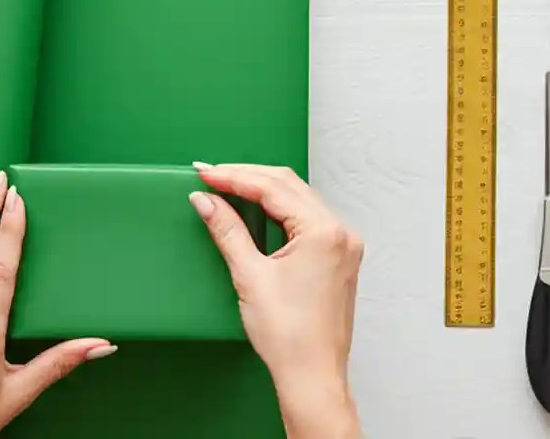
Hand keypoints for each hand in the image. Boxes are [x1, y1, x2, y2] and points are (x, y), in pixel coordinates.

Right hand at [190, 163, 363, 438]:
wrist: (312, 376)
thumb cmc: (290, 337)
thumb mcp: (250, 276)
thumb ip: (227, 230)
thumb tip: (206, 201)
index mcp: (324, 232)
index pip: (273, 187)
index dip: (234, 176)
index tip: (206, 173)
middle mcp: (340, 233)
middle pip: (289, 186)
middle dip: (247, 177)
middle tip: (211, 175)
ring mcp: (343, 245)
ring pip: (299, 199)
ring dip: (263, 191)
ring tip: (227, 188)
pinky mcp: (338, 258)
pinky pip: (307, 219)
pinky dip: (279, 210)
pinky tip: (256, 210)